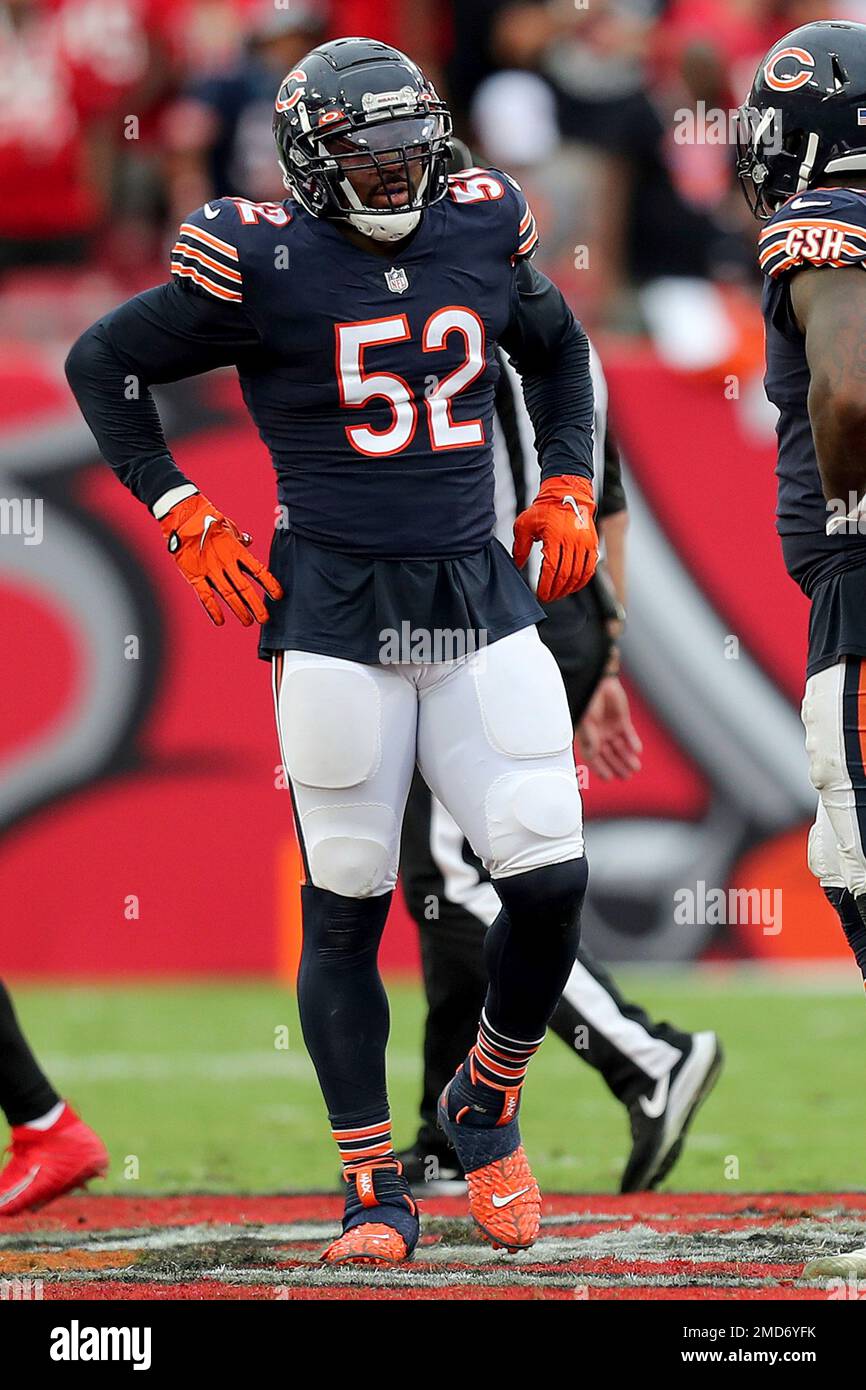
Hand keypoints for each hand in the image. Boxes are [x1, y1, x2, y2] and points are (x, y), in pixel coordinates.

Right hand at [159, 492, 282, 626]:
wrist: (183, 517)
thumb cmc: (208, 520)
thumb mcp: (228, 527)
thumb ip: (239, 538)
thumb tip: (249, 541)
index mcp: (236, 550)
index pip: (257, 570)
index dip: (269, 584)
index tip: (278, 596)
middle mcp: (225, 562)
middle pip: (244, 588)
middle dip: (255, 605)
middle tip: (264, 619)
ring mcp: (210, 570)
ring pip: (228, 594)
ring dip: (239, 609)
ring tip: (247, 621)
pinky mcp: (194, 576)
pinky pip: (205, 596)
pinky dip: (212, 610)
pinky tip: (220, 621)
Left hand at [512, 474, 597, 601]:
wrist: (567, 493)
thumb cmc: (545, 509)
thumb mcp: (525, 524)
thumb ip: (519, 546)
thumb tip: (516, 565)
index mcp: (554, 538)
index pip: (550, 569)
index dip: (546, 586)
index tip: (540, 595)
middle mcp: (572, 541)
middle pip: (565, 575)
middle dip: (556, 590)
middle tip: (548, 597)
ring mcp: (584, 543)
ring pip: (578, 574)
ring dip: (568, 588)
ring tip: (559, 594)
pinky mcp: (592, 544)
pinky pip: (590, 568)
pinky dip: (582, 581)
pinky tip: (573, 587)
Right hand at [577, 675, 641, 780]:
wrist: (600, 680)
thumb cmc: (588, 698)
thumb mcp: (586, 720)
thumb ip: (590, 737)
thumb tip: (592, 753)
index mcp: (587, 736)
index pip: (593, 756)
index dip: (600, 768)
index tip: (608, 778)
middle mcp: (599, 734)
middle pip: (609, 755)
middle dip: (617, 766)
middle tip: (626, 776)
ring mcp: (610, 728)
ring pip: (620, 747)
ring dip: (627, 758)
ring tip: (635, 768)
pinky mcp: (622, 720)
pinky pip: (628, 734)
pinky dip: (633, 743)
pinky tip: (637, 750)